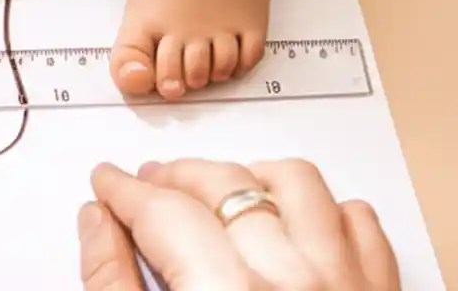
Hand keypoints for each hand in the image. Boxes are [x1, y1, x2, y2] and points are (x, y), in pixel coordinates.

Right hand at [78, 159, 398, 289]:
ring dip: (251, 176)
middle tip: (147, 186)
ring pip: (297, 184)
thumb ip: (113, 284)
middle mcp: (293, 281)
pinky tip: (294, 222)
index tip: (107, 184)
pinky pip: (360, 223)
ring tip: (222, 190)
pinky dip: (325, 211)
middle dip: (174, 177)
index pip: (161, 213)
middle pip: (222, 186)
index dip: (123, 191)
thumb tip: (98, 224)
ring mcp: (345, 283)